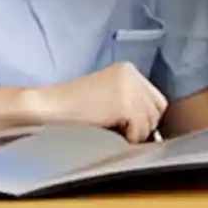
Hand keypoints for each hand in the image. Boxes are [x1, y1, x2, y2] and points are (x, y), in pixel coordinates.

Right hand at [35, 62, 167, 142]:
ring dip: (136, 133)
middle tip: (123, 133)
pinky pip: (140, 130)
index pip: (156, 98)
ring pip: (151, 120)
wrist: (49, 107)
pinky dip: (129, 138)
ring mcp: (129, 88)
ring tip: (114, 133)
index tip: (131, 127)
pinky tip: (110, 133)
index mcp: (129, 70)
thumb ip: (130, 101)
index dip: (146, 117)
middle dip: (144, 125)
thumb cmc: (73, 108)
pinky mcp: (124, 104)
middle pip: (158, 108)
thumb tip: (153, 126)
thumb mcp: (107, 95)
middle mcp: (132, 74)